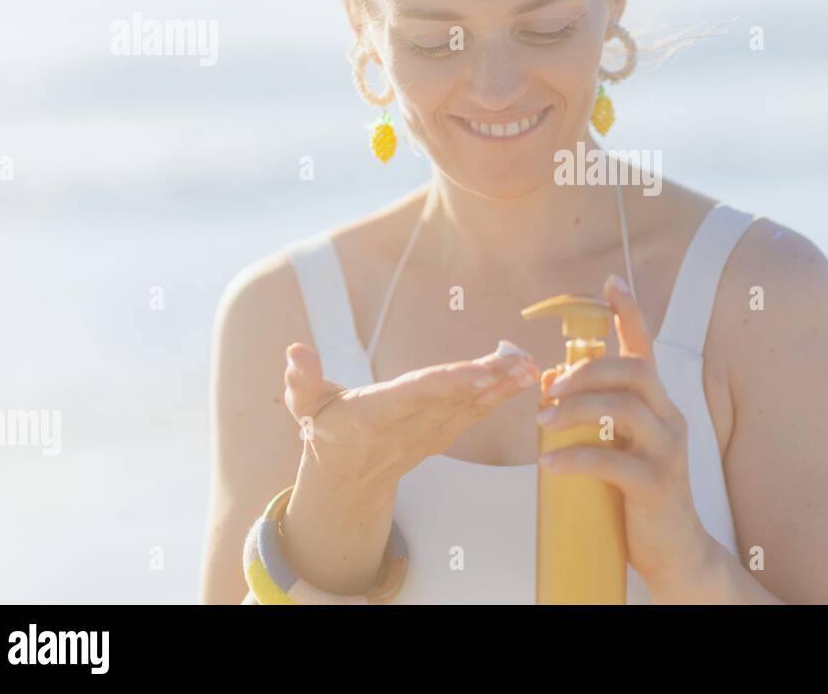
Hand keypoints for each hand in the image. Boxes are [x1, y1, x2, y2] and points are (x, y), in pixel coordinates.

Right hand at [283, 339, 539, 500]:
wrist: (347, 477)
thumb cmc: (326, 429)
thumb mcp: (305, 405)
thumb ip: (301, 380)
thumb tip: (294, 351)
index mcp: (378, 414)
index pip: (419, 393)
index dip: (451, 382)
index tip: (481, 372)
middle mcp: (411, 425)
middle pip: (456, 399)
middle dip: (491, 381)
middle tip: (522, 362)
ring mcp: (431, 433)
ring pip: (473, 406)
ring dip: (505, 387)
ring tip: (533, 367)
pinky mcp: (445, 434)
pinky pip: (477, 412)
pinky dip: (502, 395)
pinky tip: (525, 378)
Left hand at [536, 274, 718, 598]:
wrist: (674, 550)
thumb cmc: (636, 492)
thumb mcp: (616, 445)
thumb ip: (591, 415)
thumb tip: (547, 385)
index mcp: (657, 404)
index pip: (645, 348)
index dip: (629, 313)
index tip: (609, 282)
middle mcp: (669, 419)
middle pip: (635, 372)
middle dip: (588, 369)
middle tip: (550, 386)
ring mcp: (668, 452)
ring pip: (627, 411)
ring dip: (578, 411)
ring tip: (541, 424)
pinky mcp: (658, 487)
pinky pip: (616, 463)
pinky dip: (578, 459)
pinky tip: (551, 464)